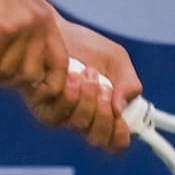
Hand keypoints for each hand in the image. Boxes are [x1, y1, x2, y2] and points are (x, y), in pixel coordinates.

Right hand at [0, 0, 71, 105]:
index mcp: (46, 19)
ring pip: (6, 73)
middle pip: (30, 76)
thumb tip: (30, 78)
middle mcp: (39, 23)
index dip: (49, 85)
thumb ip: (25, 36)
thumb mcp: (12, 10)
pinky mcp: (2, 30)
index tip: (28, 92)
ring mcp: (22, 27)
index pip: (60, 64)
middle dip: (5, 79)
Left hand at [19, 21, 141, 154]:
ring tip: (86, 72)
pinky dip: (69, 94)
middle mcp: (86, 120)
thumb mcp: (118, 61)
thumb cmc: (89, 47)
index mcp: (108, 114)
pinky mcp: (45, 110)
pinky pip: (60, 114)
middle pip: (99, 138)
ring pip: (81, 124)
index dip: (120, 134)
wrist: (58, 32)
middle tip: (103, 86)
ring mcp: (65, 118)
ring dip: (88, 96)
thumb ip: (129, 84)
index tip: (121, 115)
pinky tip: (69, 75)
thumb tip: (119, 109)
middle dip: (104, 112)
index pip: (116, 142)